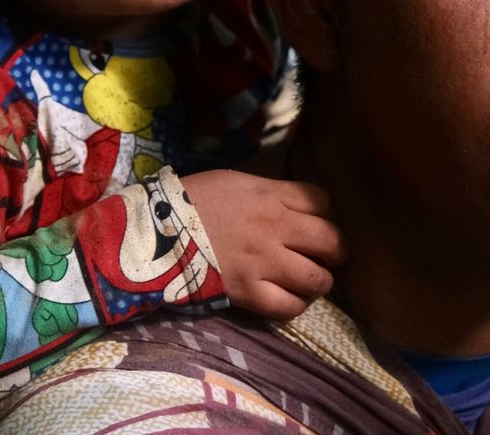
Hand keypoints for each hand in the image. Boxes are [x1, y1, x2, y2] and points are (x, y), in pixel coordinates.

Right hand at [181, 169, 345, 320]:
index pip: (323, 202)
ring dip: (319, 282)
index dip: (328, 215)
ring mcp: (263, 262)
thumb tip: (294, 208)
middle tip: (325, 257)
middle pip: (332, 241)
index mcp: (271, 195)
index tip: (319, 224)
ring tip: (308, 281)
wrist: (153, 230)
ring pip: (317, 279)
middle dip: (335, 251)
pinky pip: (289, 307)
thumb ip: (271, 194)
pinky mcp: (248, 292)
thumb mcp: (237, 182)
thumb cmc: (192, 200)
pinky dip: (295, 306)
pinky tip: (287, 299)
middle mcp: (274, 227)